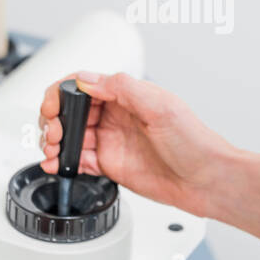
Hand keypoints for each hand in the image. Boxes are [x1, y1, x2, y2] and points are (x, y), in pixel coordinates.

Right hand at [39, 71, 231, 217]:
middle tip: (53, 132)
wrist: (207, 180)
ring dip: (54, 140)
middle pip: (71, 110)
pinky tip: (55, 164)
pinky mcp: (111, 165)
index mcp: (127, 96)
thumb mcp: (160, 107)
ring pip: (70, 136)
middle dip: (53, 118)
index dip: (62, 92)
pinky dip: (62, 162)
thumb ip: (122, 88)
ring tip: (52, 149)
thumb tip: (88, 78)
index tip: (53, 105)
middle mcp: (116, 116)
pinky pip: (79, 161)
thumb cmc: (194, 141)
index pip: (84, 85)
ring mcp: (112, 141)